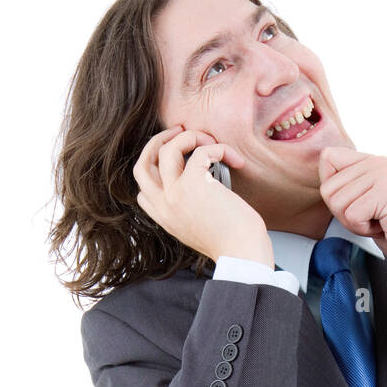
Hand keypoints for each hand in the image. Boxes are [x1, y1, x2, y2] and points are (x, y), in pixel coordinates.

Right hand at [133, 127, 273, 265]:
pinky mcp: (193, 184)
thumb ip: (189, 209)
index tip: (176, 160)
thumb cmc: (233, 244)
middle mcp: (164, 206)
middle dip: (159, 141)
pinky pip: (201, 151)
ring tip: (211, 142)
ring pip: (167, 149)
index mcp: (164, 219)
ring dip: (190, 137)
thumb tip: (201, 181)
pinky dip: (219, 148)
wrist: (243, 255)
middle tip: (181, 132)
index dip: (155, 168)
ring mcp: (175, 194)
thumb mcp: (199, 229)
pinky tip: (234, 159)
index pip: (142, 189)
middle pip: (143, 163)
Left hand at [317, 148, 386, 278]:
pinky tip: (383, 225)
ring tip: (378, 220)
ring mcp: (381, 175)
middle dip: (343, 213)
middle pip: (328, 188)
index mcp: (370, 161)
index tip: (355, 204)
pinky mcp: (384, 192)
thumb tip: (324, 184)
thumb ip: (347, 187)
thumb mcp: (365, 201)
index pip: (327, 158)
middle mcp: (376, 162)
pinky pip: (351, 216)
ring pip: (337, 203)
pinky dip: (364, 229)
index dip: (332, 189)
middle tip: (370, 217)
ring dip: (354, 222)